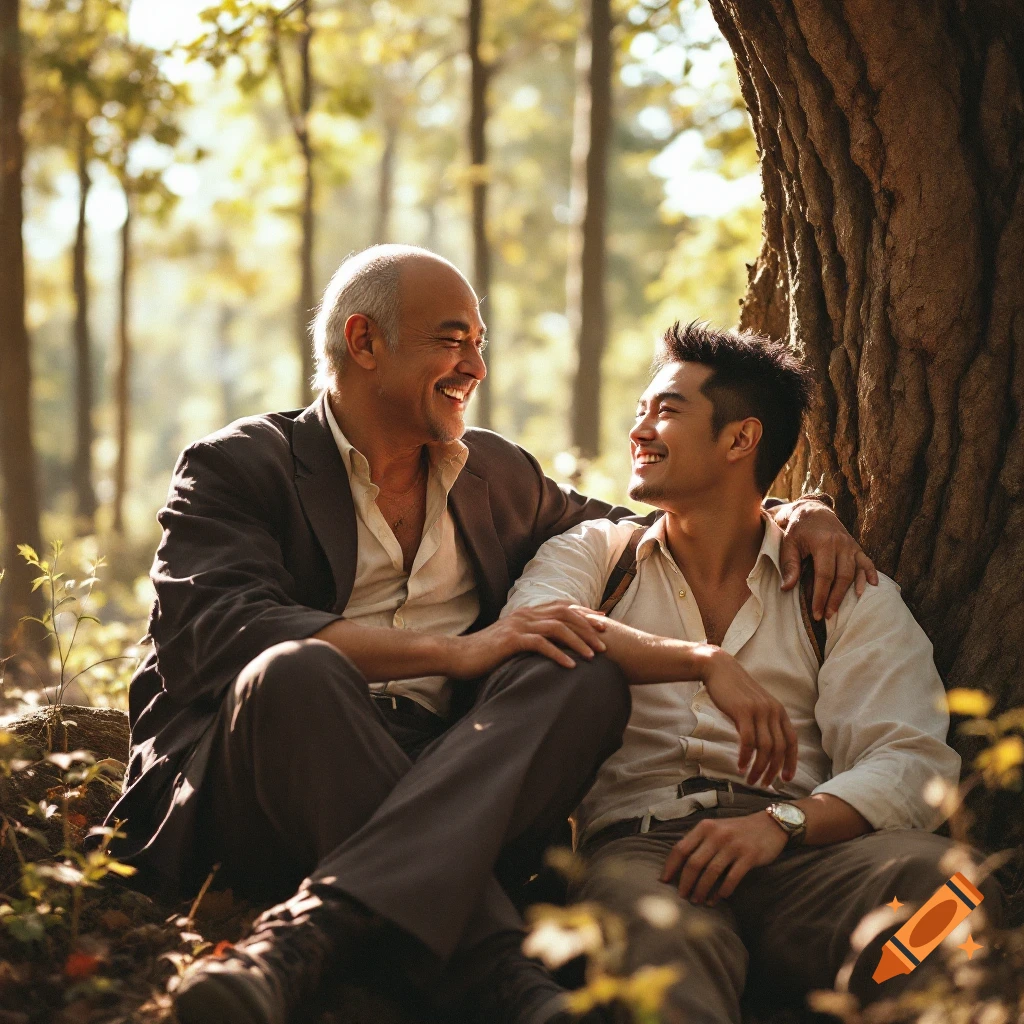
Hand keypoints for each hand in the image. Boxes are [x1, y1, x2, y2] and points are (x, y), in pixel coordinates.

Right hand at [450, 602, 607, 679]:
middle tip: (606, 641)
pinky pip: (540, 644)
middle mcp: (525, 615)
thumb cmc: (485, 653)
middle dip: (588, 627)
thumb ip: (530, 638)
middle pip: (565, 614)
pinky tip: (571, 666)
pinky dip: (558, 654)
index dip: (585, 614)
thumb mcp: (512, 641)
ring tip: (594, 656)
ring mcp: (518, 626)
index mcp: (527, 613)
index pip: (563, 607)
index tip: (603, 623)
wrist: (458, 655)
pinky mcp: (511, 640)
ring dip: (578, 641)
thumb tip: (551, 646)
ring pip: (557, 628)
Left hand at [661, 812, 787, 904]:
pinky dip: (722, 891)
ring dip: (702, 890)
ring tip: (698, 901)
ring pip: (711, 873)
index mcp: (705, 827)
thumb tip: (679, 866)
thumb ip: (699, 842)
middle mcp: (717, 834)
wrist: (770, 824)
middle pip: (694, 863)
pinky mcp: (749, 856)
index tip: (664, 881)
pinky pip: (732, 878)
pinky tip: (718, 899)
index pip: (680, 848)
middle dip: (685, 883)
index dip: (670, 867)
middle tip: (682, 897)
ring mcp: (733, 845)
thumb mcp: (716, 829)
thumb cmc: (737, 830)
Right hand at [696, 646, 797, 785]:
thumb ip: (764, 721)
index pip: (792, 741)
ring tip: (750, 779)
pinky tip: (740, 765)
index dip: (791, 762)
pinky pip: (748, 741)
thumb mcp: (756, 704)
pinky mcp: (743, 712)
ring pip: (765, 748)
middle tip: (764, 784)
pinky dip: (746, 757)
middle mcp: (773, 711)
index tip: (785, 779)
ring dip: (759, 768)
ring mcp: (759, 711)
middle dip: (773, 770)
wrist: (718, 669)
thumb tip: (766, 747)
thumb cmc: (735, 689)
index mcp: (779, 711)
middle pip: (780, 748)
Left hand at [773, 500, 877, 619]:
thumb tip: (786, 588)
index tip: (816, 613)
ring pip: (855, 572)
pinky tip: (872, 587)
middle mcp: (841, 544)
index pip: (824, 576)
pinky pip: (866, 562)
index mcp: (823, 543)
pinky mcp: (856, 547)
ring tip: (844, 610)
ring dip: (850, 592)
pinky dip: (870, 574)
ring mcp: (850, 545)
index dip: (821, 596)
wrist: (813, 510)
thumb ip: (789, 565)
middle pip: (842, 577)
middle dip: (835, 598)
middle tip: (828, 616)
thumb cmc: (798, 529)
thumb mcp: (788, 544)